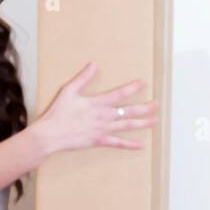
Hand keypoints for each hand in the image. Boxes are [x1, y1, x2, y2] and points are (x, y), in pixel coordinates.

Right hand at [30, 61, 159, 155]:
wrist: (52, 133)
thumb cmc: (58, 112)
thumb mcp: (69, 91)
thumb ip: (83, 78)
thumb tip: (93, 64)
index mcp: (98, 103)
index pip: (120, 94)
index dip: (133, 88)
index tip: (144, 83)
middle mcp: (104, 116)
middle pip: (130, 111)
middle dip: (145, 107)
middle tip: (158, 105)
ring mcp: (103, 129)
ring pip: (128, 126)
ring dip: (143, 123)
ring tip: (156, 121)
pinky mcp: (100, 141)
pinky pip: (118, 144)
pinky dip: (130, 145)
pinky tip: (142, 145)